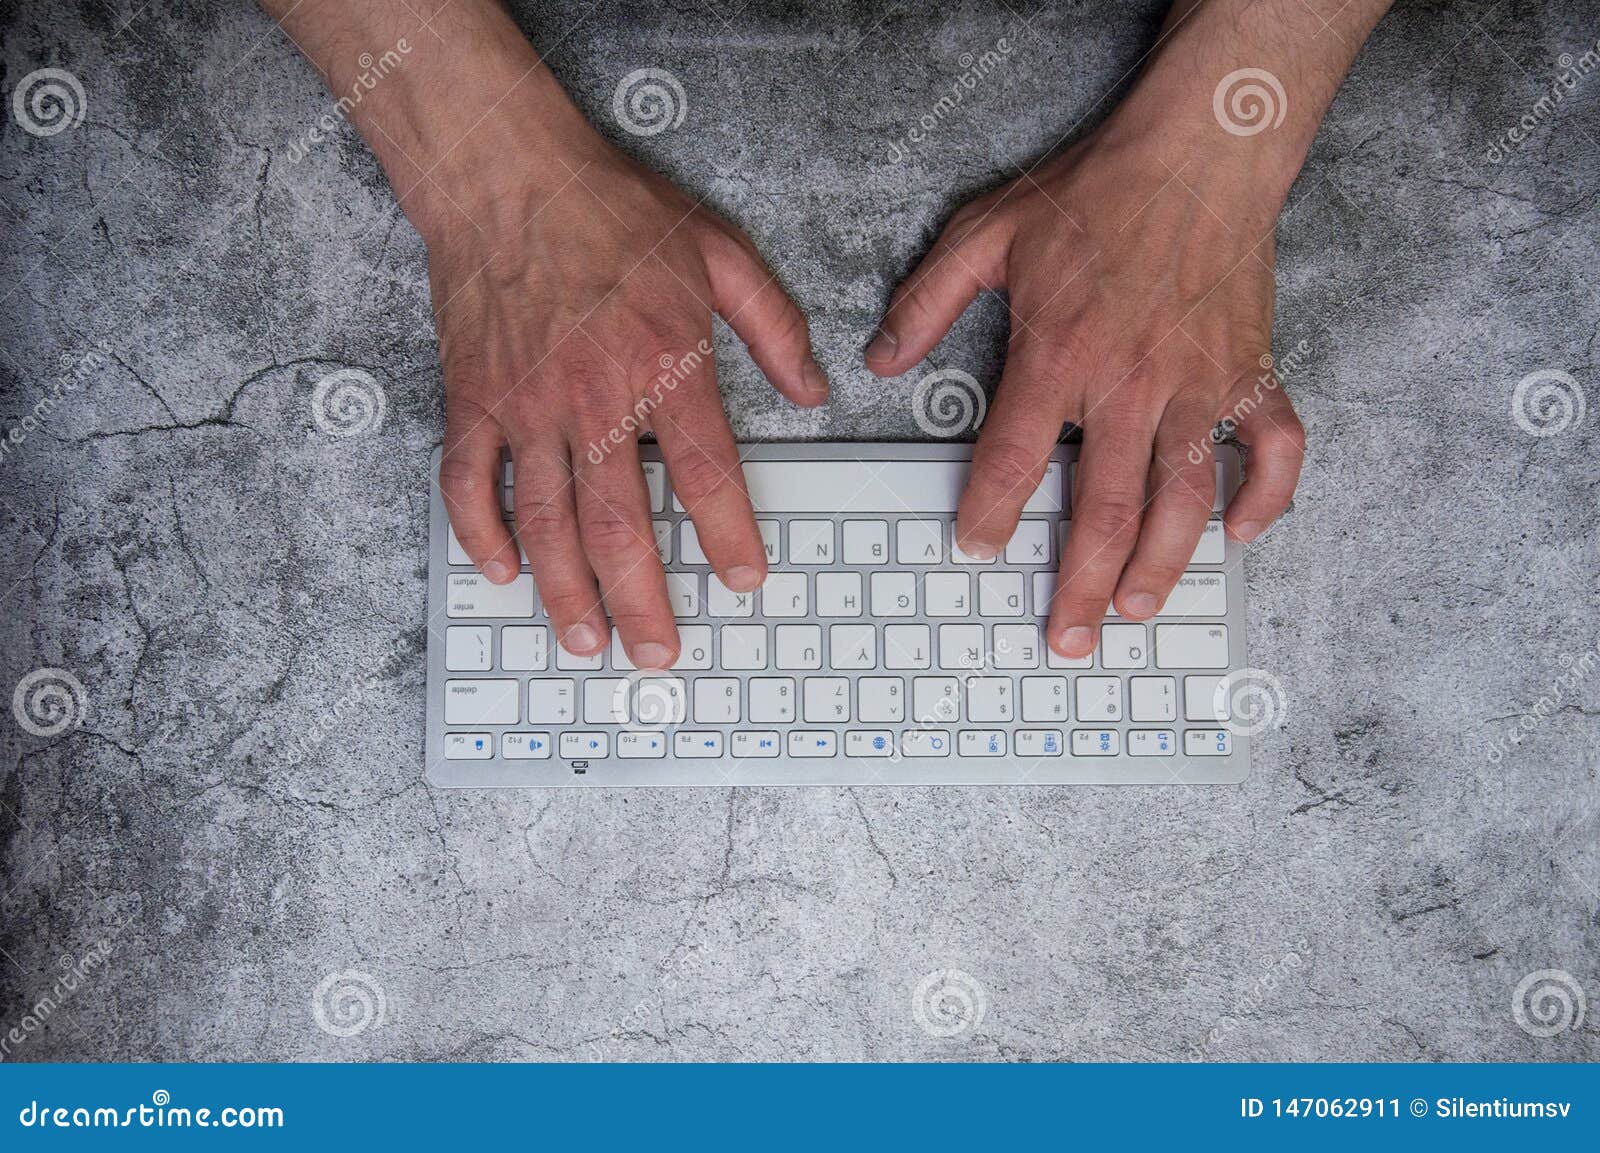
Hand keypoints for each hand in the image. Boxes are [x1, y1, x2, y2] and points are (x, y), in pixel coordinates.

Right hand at [427, 92, 825, 668]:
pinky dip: (480, 535)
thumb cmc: (611, 208)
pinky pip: (468, 483)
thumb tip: (813, 391)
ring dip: (565, 591)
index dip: (727, 535)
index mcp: (663, 362)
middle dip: (640, 600)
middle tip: (658, 656)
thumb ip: (773, 325)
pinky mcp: (473, 399)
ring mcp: (525, 404)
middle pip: (618, 521)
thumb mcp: (719, 250)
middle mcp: (592, 396)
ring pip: (543, 520)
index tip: (745, 580)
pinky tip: (503, 574)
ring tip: (586, 642)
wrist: (506, 172)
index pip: (704, 470)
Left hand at [866, 119, 1303, 659]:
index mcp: (1060, 354)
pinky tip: (1239, 535)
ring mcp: (1198, 383)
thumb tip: (880, 358)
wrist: (1200, 147)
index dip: (991, 512)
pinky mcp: (1250, 372)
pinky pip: (1272, 449)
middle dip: (1081, 585)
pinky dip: (1265, 497)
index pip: (1015, 457)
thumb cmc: (1096, 187)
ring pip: (1183, 499)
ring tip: (1136, 611)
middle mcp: (1130, 382)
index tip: (979, 548)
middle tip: (1068, 638)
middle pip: (1102, 508)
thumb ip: (928, 299)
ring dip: (1161, 564)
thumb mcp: (986, 230)